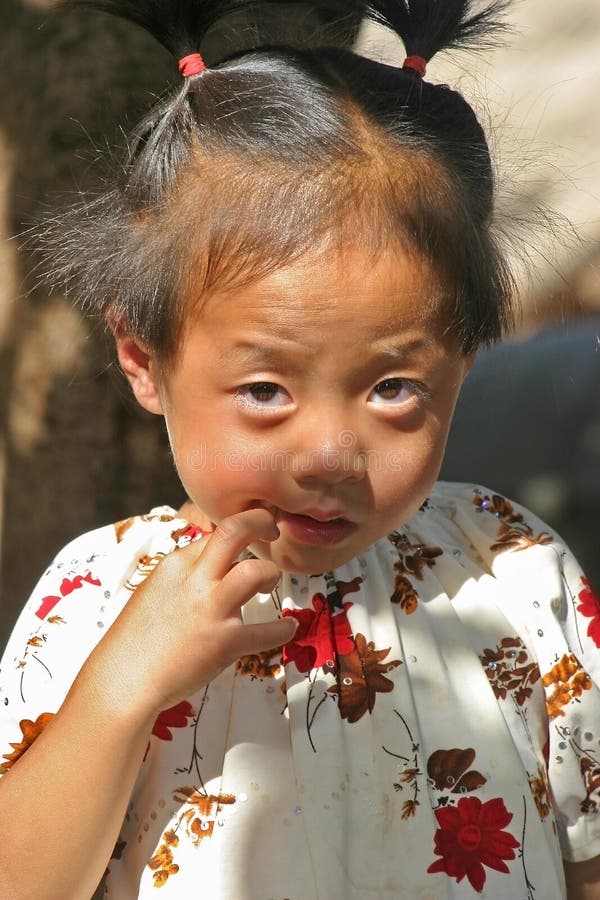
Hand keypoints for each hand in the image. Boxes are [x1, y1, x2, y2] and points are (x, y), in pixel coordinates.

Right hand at [89, 508, 295, 715]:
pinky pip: (267, 631)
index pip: (214, 533)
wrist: (122, 681)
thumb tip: (210, 566)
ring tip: (269, 584)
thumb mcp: (155, 592)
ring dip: (270, 574)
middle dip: (260, 521)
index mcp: (175, 565)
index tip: (247, 535)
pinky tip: (288, 628)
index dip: (235, 533)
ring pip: (255, 573)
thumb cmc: (135, 640)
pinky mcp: (225, 643)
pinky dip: (283, 629)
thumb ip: (184, 577)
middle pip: (234, 530)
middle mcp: (194, 580)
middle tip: (272, 528)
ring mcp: (211, 610)